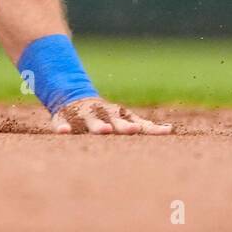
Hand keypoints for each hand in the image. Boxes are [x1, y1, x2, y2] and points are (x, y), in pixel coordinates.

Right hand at [51, 97, 172, 134]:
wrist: (73, 98)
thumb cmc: (106, 115)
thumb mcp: (124, 118)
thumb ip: (146, 126)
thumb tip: (170, 130)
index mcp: (116, 114)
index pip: (128, 120)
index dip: (133, 125)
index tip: (140, 129)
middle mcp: (100, 112)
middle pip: (112, 119)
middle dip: (121, 125)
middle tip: (130, 130)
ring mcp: (82, 114)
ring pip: (90, 119)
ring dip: (97, 125)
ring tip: (103, 131)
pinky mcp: (63, 118)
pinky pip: (61, 123)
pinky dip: (62, 127)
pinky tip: (63, 133)